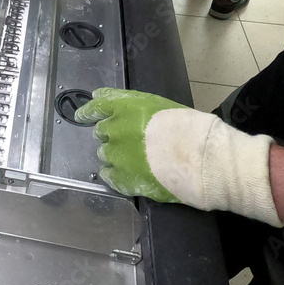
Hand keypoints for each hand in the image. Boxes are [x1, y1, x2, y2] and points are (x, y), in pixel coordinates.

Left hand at [78, 87, 281, 225]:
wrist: (202, 159)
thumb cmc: (192, 129)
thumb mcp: (162, 108)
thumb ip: (139, 111)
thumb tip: (129, 115)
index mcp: (125, 108)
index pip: (98, 106)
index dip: (89, 111)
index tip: (81, 115)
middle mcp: (115, 129)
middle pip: (102, 132)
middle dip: (111, 135)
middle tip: (127, 141)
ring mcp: (116, 155)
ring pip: (104, 154)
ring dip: (114, 155)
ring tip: (132, 160)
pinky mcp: (122, 178)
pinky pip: (109, 176)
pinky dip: (114, 175)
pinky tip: (122, 175)